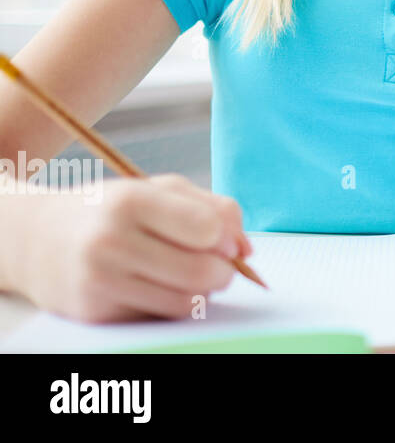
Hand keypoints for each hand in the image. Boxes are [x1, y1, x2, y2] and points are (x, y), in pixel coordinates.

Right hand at [7, 173, 252, 322]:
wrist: (36, 238)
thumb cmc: (112, 209)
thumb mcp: (160, 189)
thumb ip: (214, 208)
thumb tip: (247, 250)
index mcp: (131, 201)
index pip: (207, 228)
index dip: (226, 237)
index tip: (222, 238)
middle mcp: (110, 242)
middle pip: (201, 272)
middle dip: (223, 272)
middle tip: (219, 265)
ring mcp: (99, 281)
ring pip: (185, 303)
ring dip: (203, 293)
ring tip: (191, 275)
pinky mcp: (94, 312)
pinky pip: (159, 317)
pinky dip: (172, 305)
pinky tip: (159, 287)